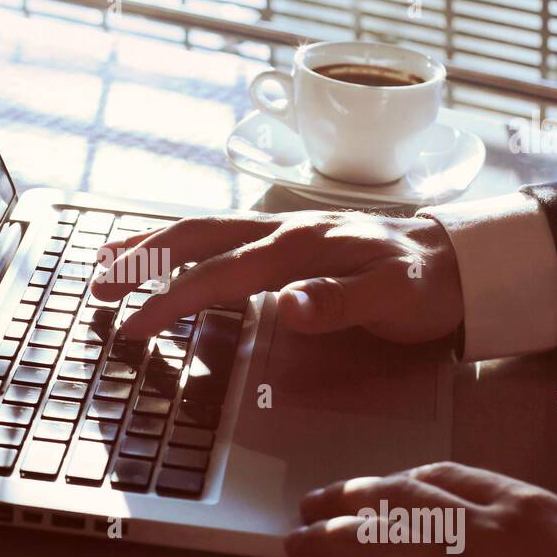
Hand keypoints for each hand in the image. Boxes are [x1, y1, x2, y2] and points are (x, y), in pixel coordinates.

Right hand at [91, 210, 463, 340]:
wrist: (458, 259)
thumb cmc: (426, 285)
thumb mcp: (397, 298)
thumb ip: (341, 303)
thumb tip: (288, 304)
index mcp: (300, 246)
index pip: (219, 274)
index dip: (171, 300)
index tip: (133, 326)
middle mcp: (283, 230)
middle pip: (195, 238)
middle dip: (142, 261)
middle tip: (97, 284)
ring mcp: (282, 230)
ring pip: (203, 230)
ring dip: (153, 245)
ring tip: (108, 260)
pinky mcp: (287, 238)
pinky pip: (222, 236)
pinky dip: (184, 243)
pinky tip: (167, 253)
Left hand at [285, 463, 556, 556]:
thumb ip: (540, 519)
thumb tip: (507, 516)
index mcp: (520, 506)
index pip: (442, 476)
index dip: (398, 479)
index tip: (376, 487)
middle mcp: (482, 535)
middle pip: (395, 500)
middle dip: (347, 498)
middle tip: (314, 504)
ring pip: (375, 548)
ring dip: (328, 544)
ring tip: (297, 545)